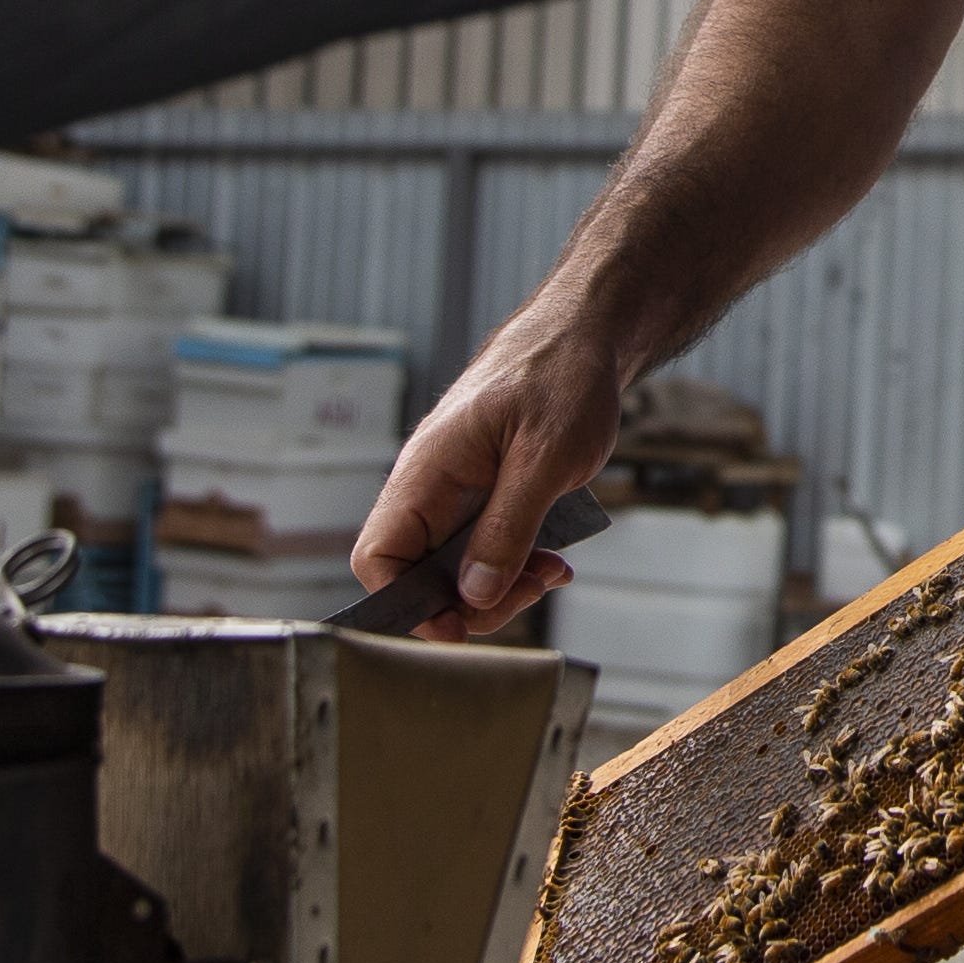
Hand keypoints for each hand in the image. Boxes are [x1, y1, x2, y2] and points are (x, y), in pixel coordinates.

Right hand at [349, 302, 624, 638]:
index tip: (459, 625)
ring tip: (551, 571)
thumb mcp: (544, 457)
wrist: (585, 337)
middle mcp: (431, 488)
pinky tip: (553, 560)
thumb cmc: (560, 376)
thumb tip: (474, 595)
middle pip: (420, 577)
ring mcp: (458, 494)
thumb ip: (508, 528)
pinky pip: (486, 550)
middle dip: (472, 601)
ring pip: (457, 569)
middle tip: (530, 589)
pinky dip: (517, 565)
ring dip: (502, 585)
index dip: (408, 604)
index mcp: (426, 472)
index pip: (378, 558)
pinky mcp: (487, 497)